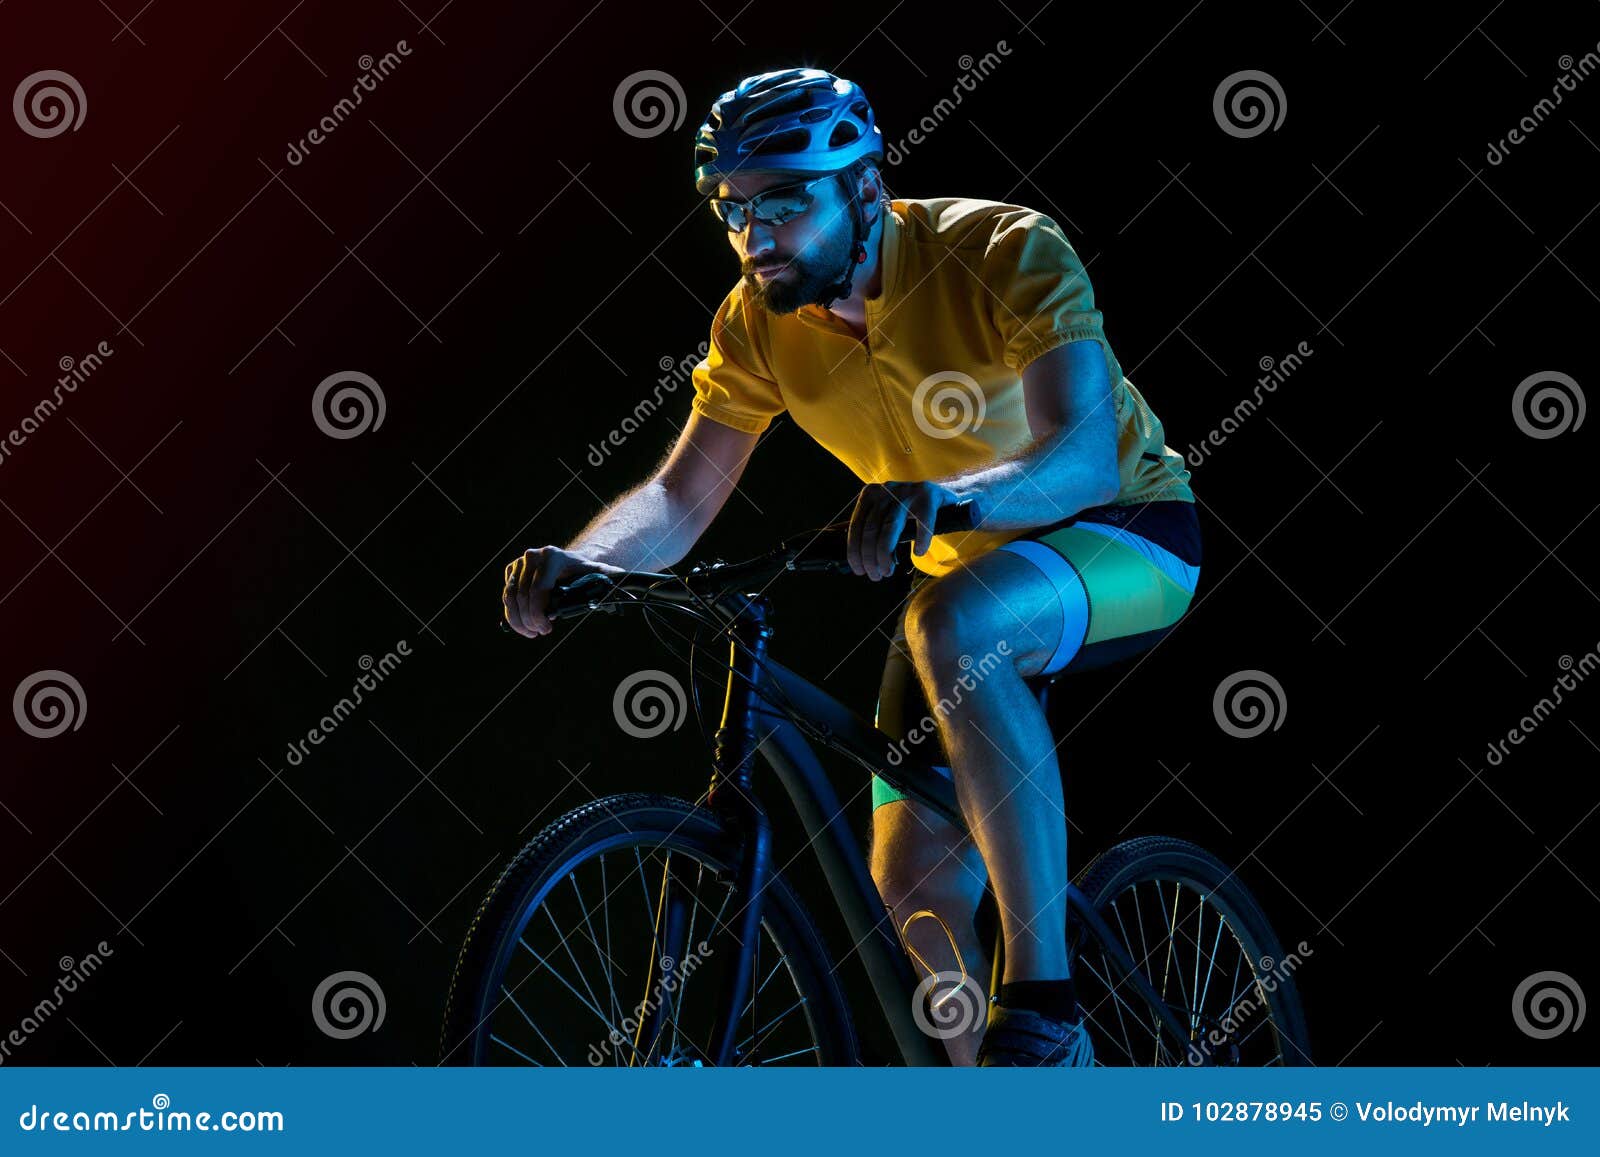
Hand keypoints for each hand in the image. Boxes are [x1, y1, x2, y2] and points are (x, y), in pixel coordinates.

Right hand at [503, 546, 624, 637]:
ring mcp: (520, 563)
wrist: (573, 562)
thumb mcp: (602, 574)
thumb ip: (614, 580)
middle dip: (530, 620)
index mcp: (552, 556)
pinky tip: (524, 626)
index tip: (547, 628)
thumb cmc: (588, 572)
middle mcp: (533, 556)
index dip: (539, 613)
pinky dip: (513, 614)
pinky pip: (507, 596)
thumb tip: (627, 588)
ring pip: (510, 597)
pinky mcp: (512, 571)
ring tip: (532, 632)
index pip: (538, 590)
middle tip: (540, 632)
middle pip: (523, 596)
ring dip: (519, 620)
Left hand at [847, 480, 962, 580]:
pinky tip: (918, 553)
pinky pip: (923, 522)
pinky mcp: (929, 495)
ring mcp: (908, 491)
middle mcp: (886, 490)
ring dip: (886, 554)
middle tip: (876, 576)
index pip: (856, 526)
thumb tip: (859, 559)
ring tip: (887, 571)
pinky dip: (920, 540)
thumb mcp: (886, 514)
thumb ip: (872, 530)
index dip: (855, 552)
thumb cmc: (910, 511)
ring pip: (890, 527)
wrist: (942, 494)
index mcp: (870, 494)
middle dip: (870, 557)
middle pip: (872, 529)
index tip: (859, 570)